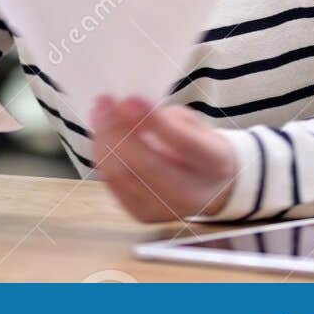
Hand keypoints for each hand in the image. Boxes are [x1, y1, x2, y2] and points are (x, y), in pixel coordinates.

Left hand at [90, 95, 239, 222]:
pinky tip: (101, 134)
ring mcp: (164, 209)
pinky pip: (113, 183)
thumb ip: (165, 120)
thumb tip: (126, 111)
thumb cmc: (200, 148)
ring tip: (99, 112)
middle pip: (145, 165)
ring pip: (122, 175)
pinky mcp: (142, 214)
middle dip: (117, 130)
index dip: (153, 122)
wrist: (210, 188)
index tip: (130, 100)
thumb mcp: (194, 125)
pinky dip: (103, 155)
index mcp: (214, 163)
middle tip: (105, 102)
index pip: (183, 144)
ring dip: (104, 139)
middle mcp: (191, 194)